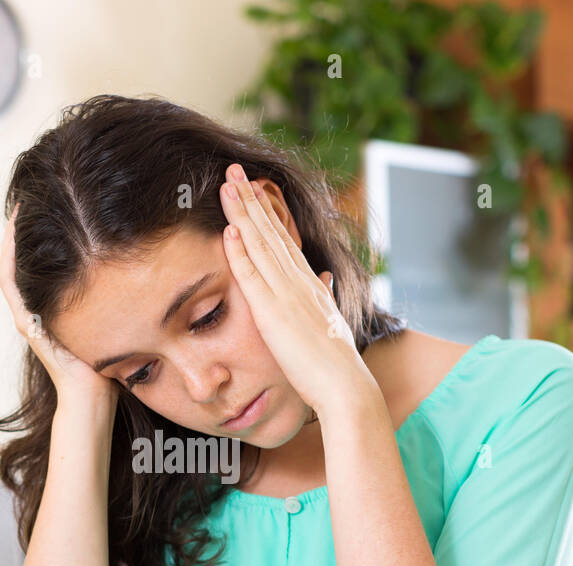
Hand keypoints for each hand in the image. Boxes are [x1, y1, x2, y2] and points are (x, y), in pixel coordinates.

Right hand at [0, 203, 117, 407]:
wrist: (94, 398)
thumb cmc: (111, 365)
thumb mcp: (118, 319)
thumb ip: (120, 295)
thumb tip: (146, 264)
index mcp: (57, 308)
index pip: (45, 262)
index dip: (48, 234)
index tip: (57, 204)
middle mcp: (38, 310)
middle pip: (26, 259)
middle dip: (29, 228)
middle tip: (36, 194)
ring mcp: (28, 316)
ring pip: (12, 266)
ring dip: (14, 235)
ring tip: (22, 204)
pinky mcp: (26, 322)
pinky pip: (11, 283)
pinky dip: (11, 256)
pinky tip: (17, 231)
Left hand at [219, 165, 374, 416]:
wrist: (346, 387)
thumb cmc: (336, 364)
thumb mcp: (329, 322)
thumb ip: (324, 296)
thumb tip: (324, 279)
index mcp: (310, 284)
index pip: (284, 240)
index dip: (266, 213)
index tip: (252, 190)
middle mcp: (299, 282)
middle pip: (271, 232)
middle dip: (251, 199)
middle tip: (233, 171)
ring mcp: (287, 295)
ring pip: (261, 245)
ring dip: (242, 213)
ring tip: (226, 185)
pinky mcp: (274, 314)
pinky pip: (253, 276)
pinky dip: (240, 251)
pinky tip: (229, 229)